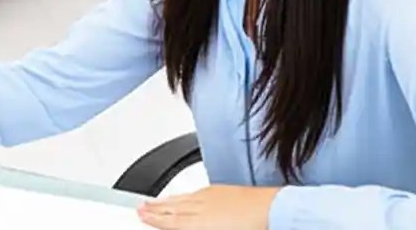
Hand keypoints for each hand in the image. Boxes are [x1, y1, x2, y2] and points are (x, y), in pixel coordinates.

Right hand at [137, 185, 279, 229]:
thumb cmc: (253, 228)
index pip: (171, 221)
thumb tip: (184, 225)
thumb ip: (194, 227)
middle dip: (155, 208)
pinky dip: (183, 195)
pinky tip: (183, 196)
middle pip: (172, 208)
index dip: (154, 218)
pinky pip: (194, 193)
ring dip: (165, 201)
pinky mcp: (221, 190)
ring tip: (154, 202)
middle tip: (141, 207)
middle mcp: (202, 208)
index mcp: (200, 223)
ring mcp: (211, 197)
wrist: (274, 211)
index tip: (141, 215)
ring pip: (181, 199)